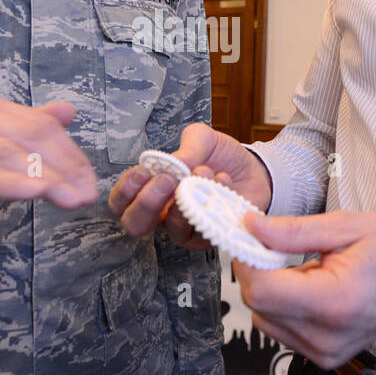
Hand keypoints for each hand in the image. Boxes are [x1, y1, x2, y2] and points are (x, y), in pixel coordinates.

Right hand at [0, 93, 96, 234]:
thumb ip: (22, 130)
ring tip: (70, 199)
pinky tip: (33, 194)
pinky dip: (5, 183)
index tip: (89, 181)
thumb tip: (68, 111)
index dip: (68, 152)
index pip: (36, 124)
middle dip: (63, 166)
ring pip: (1, 154)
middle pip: (25, 136)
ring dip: (42, 178)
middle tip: (86, 195)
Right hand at [109, 122, 272, 245]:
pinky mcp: (209, 236)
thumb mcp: (201, 139)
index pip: (121, 201)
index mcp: (151, 189)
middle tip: (167, 180)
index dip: (125, 191)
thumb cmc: (220, 156)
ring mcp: (185, 227)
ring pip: (170, 229)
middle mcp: (163, 212)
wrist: (254, 169)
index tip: (142, 172)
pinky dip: (212, 199)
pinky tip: (222, 180)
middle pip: (135, 223)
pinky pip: (204, 228)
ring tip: (202, 172)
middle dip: (146, 202)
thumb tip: (174, 165)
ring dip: (185, 200)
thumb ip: (185, 147)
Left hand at [232, 211, 375, 368]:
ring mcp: (326, 352)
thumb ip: (292, 231)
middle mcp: (328, 337)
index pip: (261, 292)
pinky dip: (284, 305)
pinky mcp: (324, 357)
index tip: (251, 238)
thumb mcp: (344, 226)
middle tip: (277, 246)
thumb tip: (249, 227)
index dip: (247, 262)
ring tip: (304, 268)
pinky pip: (280, 329)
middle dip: (258, 272)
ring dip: (272, 290)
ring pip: (264, 319)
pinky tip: (310, 287)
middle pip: (259, 305)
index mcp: (336, 302)